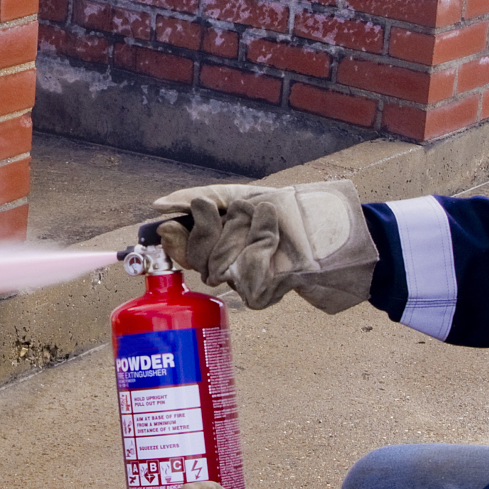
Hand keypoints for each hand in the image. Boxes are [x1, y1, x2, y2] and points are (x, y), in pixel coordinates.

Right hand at [152, 180, 377, 311]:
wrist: (329, 222)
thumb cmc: (287, 210)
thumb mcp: (240, 195)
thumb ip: (201, 199)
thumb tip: (159, 206)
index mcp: (215, 244)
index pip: (179, 251)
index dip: (174, 239)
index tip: (173, 223)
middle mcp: (225, 267)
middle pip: (195, 257)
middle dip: (212, 227)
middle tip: (237, 209)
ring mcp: (242, 282)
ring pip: (218, 262)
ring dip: (244, 227)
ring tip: (266, 216)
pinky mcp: (262, 293)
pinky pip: (244, 273)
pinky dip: (260, 241)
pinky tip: (274, 232)